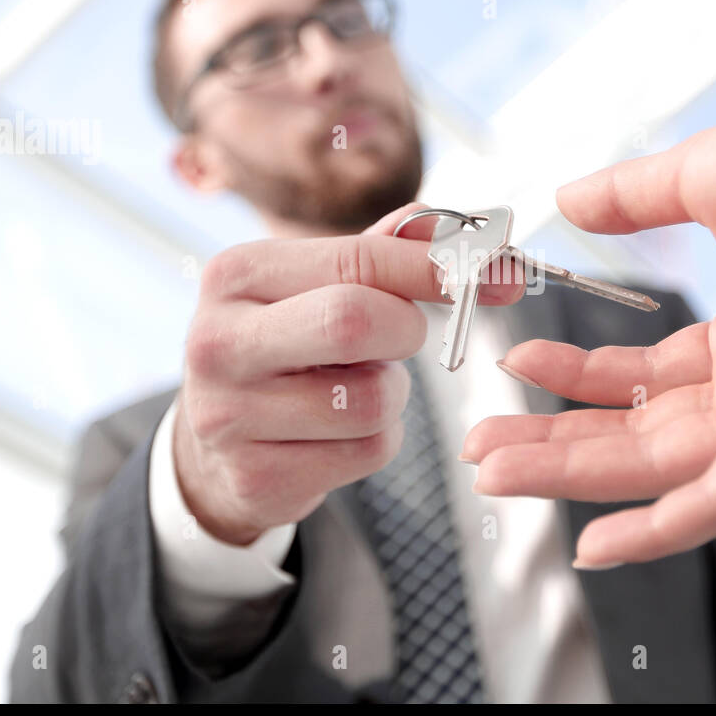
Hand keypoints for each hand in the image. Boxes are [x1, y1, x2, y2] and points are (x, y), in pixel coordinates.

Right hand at [175, 203, 520, 544]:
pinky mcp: (254, 477)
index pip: (358, 259)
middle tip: (404, 337)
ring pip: (371, 399)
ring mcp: (227, 415)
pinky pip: (366, 452)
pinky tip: (335, 432)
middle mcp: (217, 340)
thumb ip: (391, 252)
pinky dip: (375, 441)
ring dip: (390, 394)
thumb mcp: (319, 287)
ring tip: (351, 387)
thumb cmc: (288, 346)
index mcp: (235, 274)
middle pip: (355, 321)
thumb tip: (482, 239)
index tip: (498, 271)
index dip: (436, 267)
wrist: (217, 444)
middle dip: (404, 331)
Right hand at [461, 77, 715, 566]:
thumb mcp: (697, 180)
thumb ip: (631, 199)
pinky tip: (592, 550)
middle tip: (482, 452)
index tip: (515, 364)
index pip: (648, 376)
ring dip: (573, 476)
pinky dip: (656, 531)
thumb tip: (565, 198)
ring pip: (660, 468)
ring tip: (492, 475)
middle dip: (557, 443)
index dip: (577, 379)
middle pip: (640, 433)